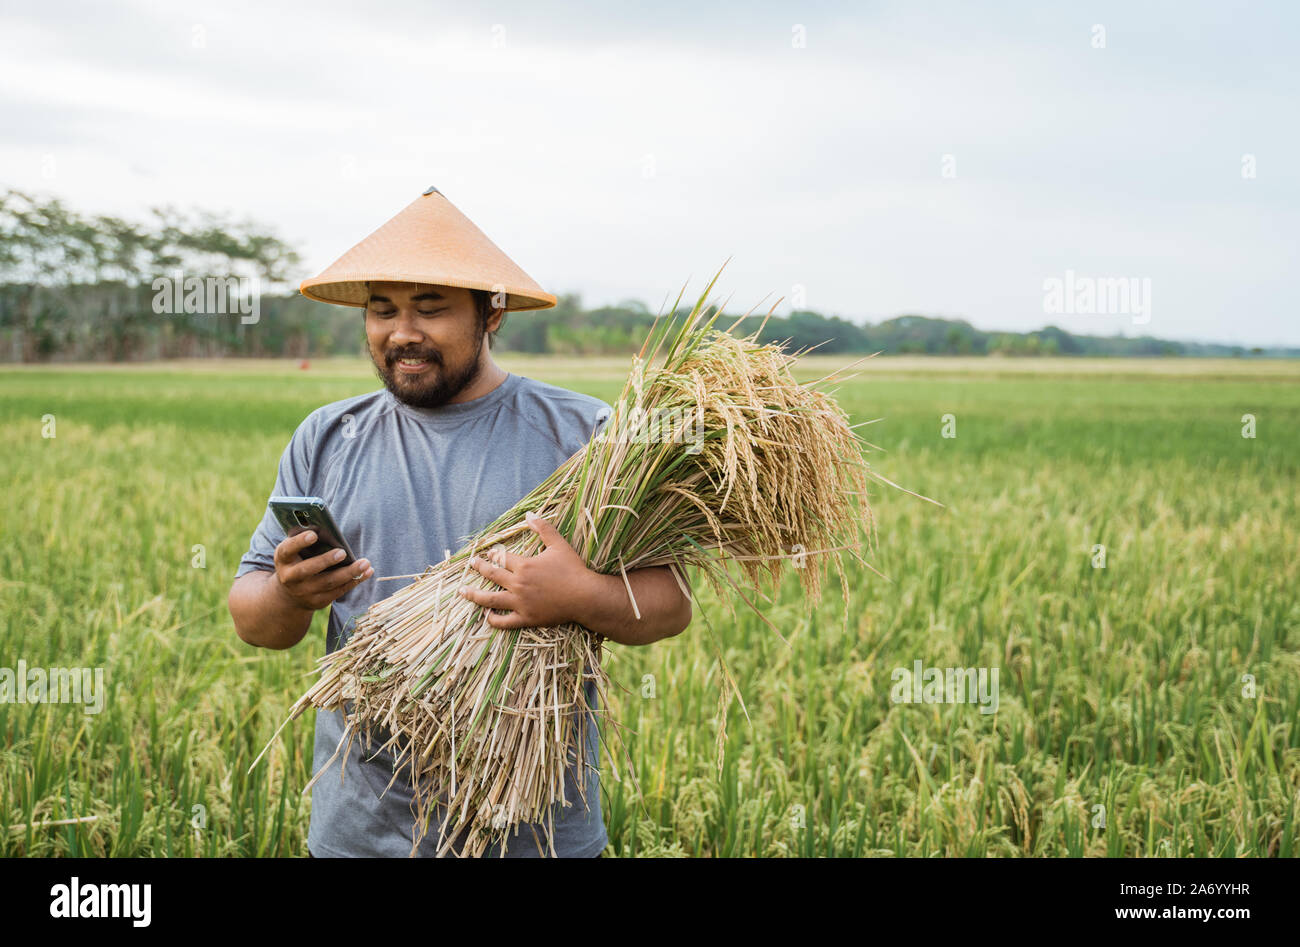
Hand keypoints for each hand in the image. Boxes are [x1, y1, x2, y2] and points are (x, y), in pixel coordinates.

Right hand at [272, 531, 371, 610]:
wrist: (289, 595)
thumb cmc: (297, 562)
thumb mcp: (294, 551)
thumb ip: (305, 540)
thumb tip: (325, 526)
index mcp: (283, 560)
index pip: (288, 549)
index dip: (299, 542)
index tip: (314, 534)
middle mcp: (290, 578)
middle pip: (308, 570)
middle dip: (326, 561)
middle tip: (342, 552)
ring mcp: (304, 592)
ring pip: (328, 583)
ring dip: (349, 572)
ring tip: (365, 563)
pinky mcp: (318, 602)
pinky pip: (338, 591)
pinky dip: (354, 581)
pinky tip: (367, 572)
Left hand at [458, 511, 595, 629]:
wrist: (585, 596)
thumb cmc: (573, 569)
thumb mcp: (559, 545)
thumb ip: (543, 528)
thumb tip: (528, 514)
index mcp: (524, 565)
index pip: (501, 558)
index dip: (493, 554)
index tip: (489, 553)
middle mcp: (518, 584)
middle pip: (492, 575)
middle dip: (479, 568)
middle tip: (472, 563)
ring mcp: (520, 603)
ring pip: (490, 599)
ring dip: (474, 596)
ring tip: (463, 592)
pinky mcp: (526, 618)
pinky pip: (505, 622)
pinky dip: (494, 620)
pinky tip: (487, 616)